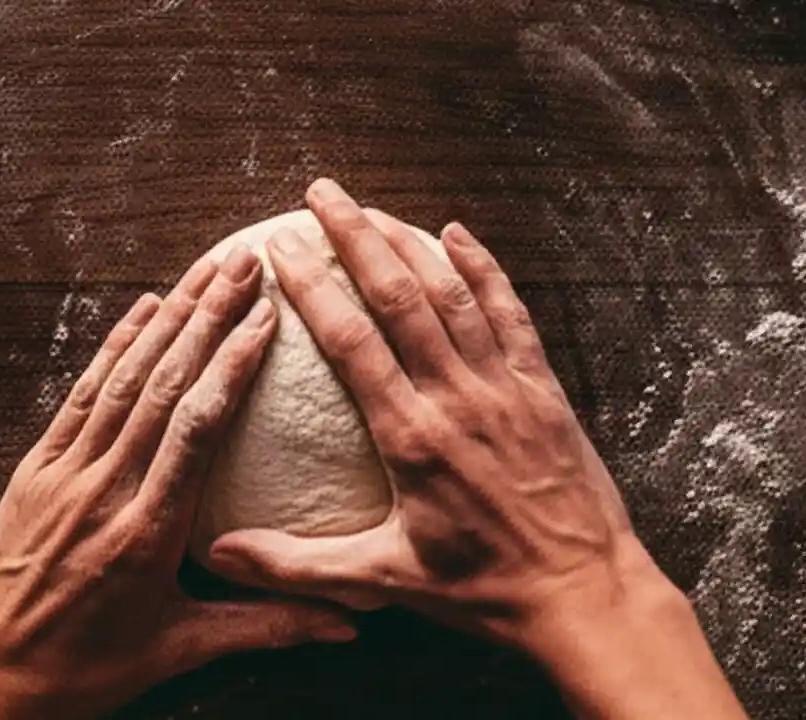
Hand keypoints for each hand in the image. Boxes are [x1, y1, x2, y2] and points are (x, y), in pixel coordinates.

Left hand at [0, 249, 353, 719]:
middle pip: (162, 384)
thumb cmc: (85, 669)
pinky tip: (142, 309)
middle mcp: (103, 489)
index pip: (196, 427)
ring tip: (205, 269)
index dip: (232, 363)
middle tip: (245, 263)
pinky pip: (81, 395)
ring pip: (122, 378)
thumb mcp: (180, 650)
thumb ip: (267, 624)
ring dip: (166, 317)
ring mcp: (63, 473)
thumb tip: (348, 622)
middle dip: (207, 316)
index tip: (266, 316)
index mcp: (146, 532)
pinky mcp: (35, 469)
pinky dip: (113, 347)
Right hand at [208, 179, 745, 718]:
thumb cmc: (483, 592)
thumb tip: (221, 551)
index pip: (350, 343)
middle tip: (321, 192)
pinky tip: (457, 234)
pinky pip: (510, 313)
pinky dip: (484, 268)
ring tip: (371, 207)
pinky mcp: (542, 388)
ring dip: (409, 242)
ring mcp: (504, 387)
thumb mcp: (384, 580)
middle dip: (355, 236)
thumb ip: (297, 563)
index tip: (281, 248)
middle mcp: (456, 397)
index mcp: (410, 437)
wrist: (584, 595)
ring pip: (451, 293)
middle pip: (399, 295)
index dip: (312, 287)